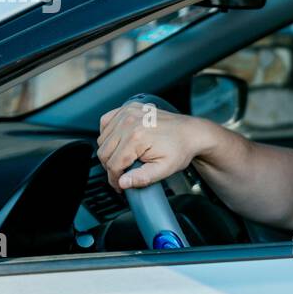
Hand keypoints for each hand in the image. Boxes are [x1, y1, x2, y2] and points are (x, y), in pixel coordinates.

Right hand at [96, 101, 214, 191]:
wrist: (190, 132)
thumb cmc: (180, 149)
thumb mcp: (164, 169)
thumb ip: (142, 178)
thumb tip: (123, 182)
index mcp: (137, 137)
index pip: (113, 164)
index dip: (115, 179)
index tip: (119, 185)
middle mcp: (129, 122)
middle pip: (104, 152)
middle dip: (111, 167)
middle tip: (123, 174)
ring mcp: (128, 112)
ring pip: (102, 138)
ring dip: (109, 151)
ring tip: (124, 158)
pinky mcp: (128, 107)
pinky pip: (105, 122)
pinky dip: (107, 133)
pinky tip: (118, 141)